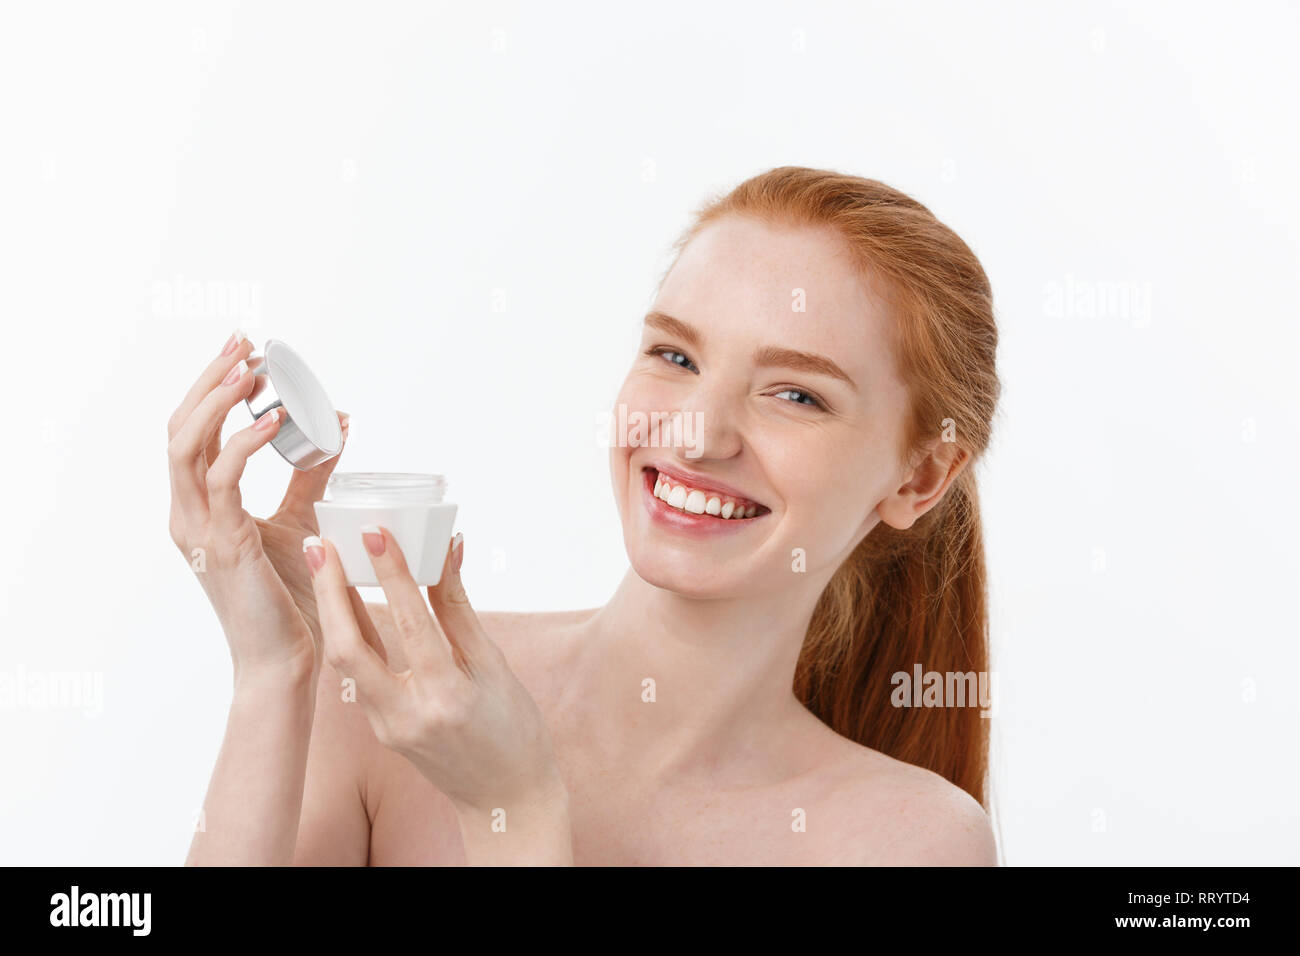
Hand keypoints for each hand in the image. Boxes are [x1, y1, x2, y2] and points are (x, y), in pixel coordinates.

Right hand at [167, 331, 346, 680]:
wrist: (287, 661)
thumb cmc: (294, 598)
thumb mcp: (304, 520)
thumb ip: (312, 474)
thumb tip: (340, 424)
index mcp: (199, 506)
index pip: (190, 431)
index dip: (211, 386)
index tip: (244, 350)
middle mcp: (187, 513)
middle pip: (180, 426)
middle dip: (210, 377)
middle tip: (244, 341)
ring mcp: (199, 528)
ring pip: (187, 444)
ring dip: (218, 399)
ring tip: (253, 370)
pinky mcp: (224, 543)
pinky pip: (223, 479)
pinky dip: (246, 442)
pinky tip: (276, 419)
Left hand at [303, 529, 568, 825]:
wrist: (506, 798)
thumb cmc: (513, 730)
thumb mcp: (495, 667)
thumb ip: (461, 610)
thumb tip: (447, 551)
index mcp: (446, 697)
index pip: (411, 623)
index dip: (392, 573)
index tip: (376, 533)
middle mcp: (407, 715)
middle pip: (350, 647)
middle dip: (329, 592)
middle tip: (319, 544)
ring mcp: (387, 728)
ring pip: (345, 661)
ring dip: (331, 610)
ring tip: (323, 562)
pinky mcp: (380, 730)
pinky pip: (358, 674)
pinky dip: (351, 633)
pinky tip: (346, 601)